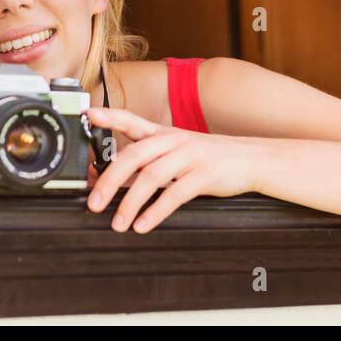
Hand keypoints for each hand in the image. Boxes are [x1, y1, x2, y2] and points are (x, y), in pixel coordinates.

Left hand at [84, 106, 261, 232]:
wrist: (250, 158)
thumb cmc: (207, 157)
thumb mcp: (176, 150)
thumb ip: (147, 160)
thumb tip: (113, 179)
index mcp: (163, 133)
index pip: (132, 120)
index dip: (111, 117)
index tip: (89, 116)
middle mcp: (173, 141)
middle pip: (134, 155)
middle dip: (110, 180)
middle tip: (94, 202)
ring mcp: (190, 156)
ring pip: (151, 177)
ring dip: (130, 202)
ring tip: (117, 223)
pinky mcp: (204, 175)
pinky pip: (175, 194)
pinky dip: (155, 211)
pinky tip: (143, 224)